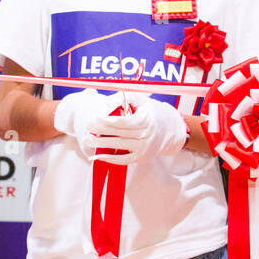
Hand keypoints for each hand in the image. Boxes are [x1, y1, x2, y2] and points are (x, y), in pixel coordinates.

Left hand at [54, 90, 188, 164]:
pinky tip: (97, 155)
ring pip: (119, 146)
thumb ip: (122, 98)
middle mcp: (146, 134)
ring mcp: (144, 148)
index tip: (94, 117)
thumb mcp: (140, 100)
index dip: (105, 120)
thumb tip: (105, 105)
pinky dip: (109, 158)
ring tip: (88, 139)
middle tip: (87, 127)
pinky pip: (123, 160)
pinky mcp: (141, 158)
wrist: (171, 130)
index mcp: (146, 119)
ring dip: (101, 144)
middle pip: (118, 134)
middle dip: (100, 131)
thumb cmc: (151, 111)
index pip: (122, 121)